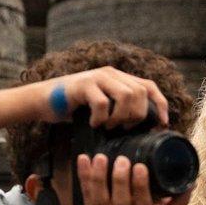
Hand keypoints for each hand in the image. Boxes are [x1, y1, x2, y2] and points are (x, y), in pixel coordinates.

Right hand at [41, 66, 167, 127]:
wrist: (43, 101)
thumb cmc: (74, 109)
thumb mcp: (103, 109)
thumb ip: (121, 111)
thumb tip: (143, 131)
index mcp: (119, 78)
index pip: (149, 85)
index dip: (160, 103)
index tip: (163, 123)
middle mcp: (110, 73)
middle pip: (140, 92)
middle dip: (137, 116)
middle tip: (122, 128)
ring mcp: (97, 77)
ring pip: (126, 95)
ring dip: (121, 117)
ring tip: (108, 126)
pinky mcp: (82, 85)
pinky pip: (103, 103)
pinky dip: (101, 118)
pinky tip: (93, 123)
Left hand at [75, 153, 177, 204]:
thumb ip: (178, 203)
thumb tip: (193, 181)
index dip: (141, 187)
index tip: (140, 166)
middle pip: (121, 204)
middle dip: (121, 181)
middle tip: (123, 159)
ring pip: (100, 201)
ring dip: (99, 178)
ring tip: (102, 157)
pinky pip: (85, 196)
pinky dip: (83, 177)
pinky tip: (83, 159)